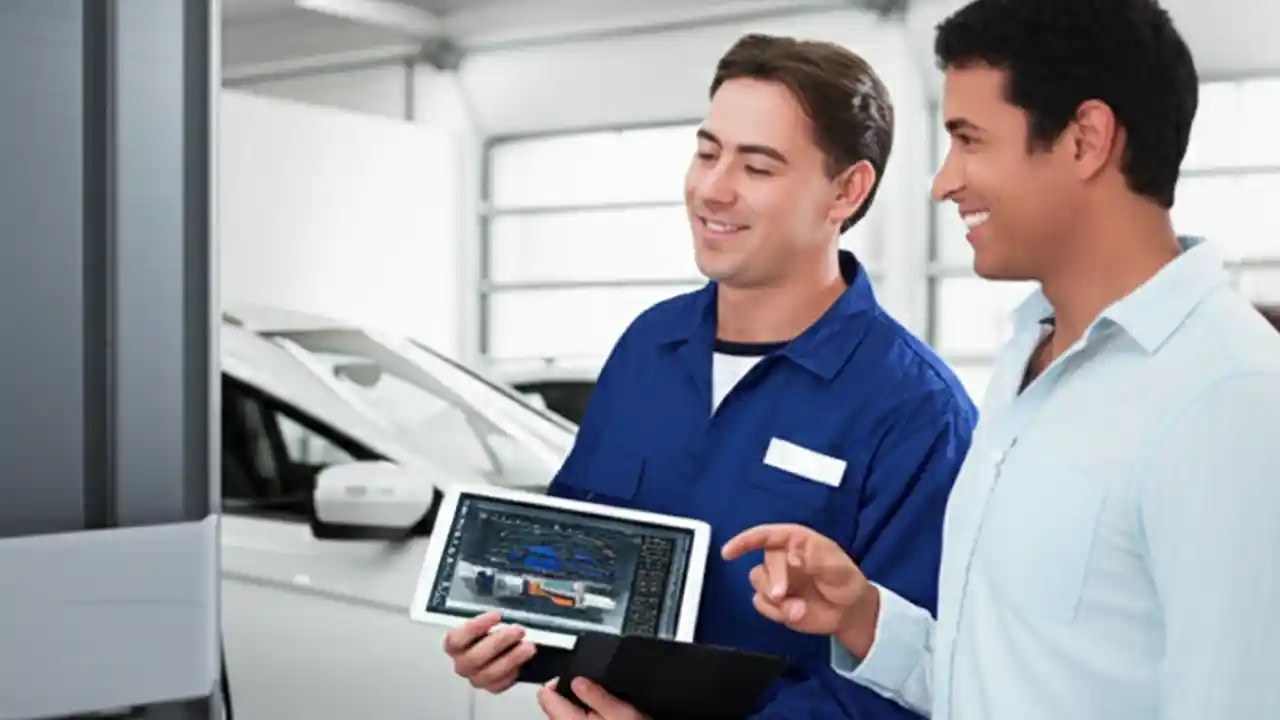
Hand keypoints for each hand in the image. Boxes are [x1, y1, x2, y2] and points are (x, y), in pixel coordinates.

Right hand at [442, 611, 536, 692]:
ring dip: (511, 658)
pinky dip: (513, 673)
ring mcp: (476, 677)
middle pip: (474, 657)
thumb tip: (507, 606)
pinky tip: (523, 663)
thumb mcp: (488, 621)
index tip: (496, 616)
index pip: (456, 639)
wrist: (499, 649)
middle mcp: (462, 663)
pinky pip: (500, 684)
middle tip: (518, 631)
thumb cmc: (489, 632)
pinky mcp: (490, 687)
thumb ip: (492, 617)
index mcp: (454, 645)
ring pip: (489, 673)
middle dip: (499, 642)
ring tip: (528, 646)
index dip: (476, 627)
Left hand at [537, 678, 648, 719]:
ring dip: (577, 706)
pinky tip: (601, 716)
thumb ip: (596, 694)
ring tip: (600, 704)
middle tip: (593, 690)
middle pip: (554, 705)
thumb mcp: (621, 711)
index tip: (574, 675)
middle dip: (570, 694)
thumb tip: (576, 678)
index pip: (544, 695)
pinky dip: (583, 716)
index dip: (558, 680)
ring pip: (564, 715)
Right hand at [721, 523, 878, 656]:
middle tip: (782, 594)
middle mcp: (781, 559)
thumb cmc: (844, 580)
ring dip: (775, 600)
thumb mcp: (838, 566)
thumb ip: (817, 559)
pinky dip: (775, 612)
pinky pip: (761, 604)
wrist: (848, 611)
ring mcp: (776, 581)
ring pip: (758, 585)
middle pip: (763, 565)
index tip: (728, 552)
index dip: (744, 541)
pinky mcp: (774, 602)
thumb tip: (792, 556)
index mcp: (795, 541)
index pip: (765, 536)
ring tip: (799, 609)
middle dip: (772, 580)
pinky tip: (796, 613)